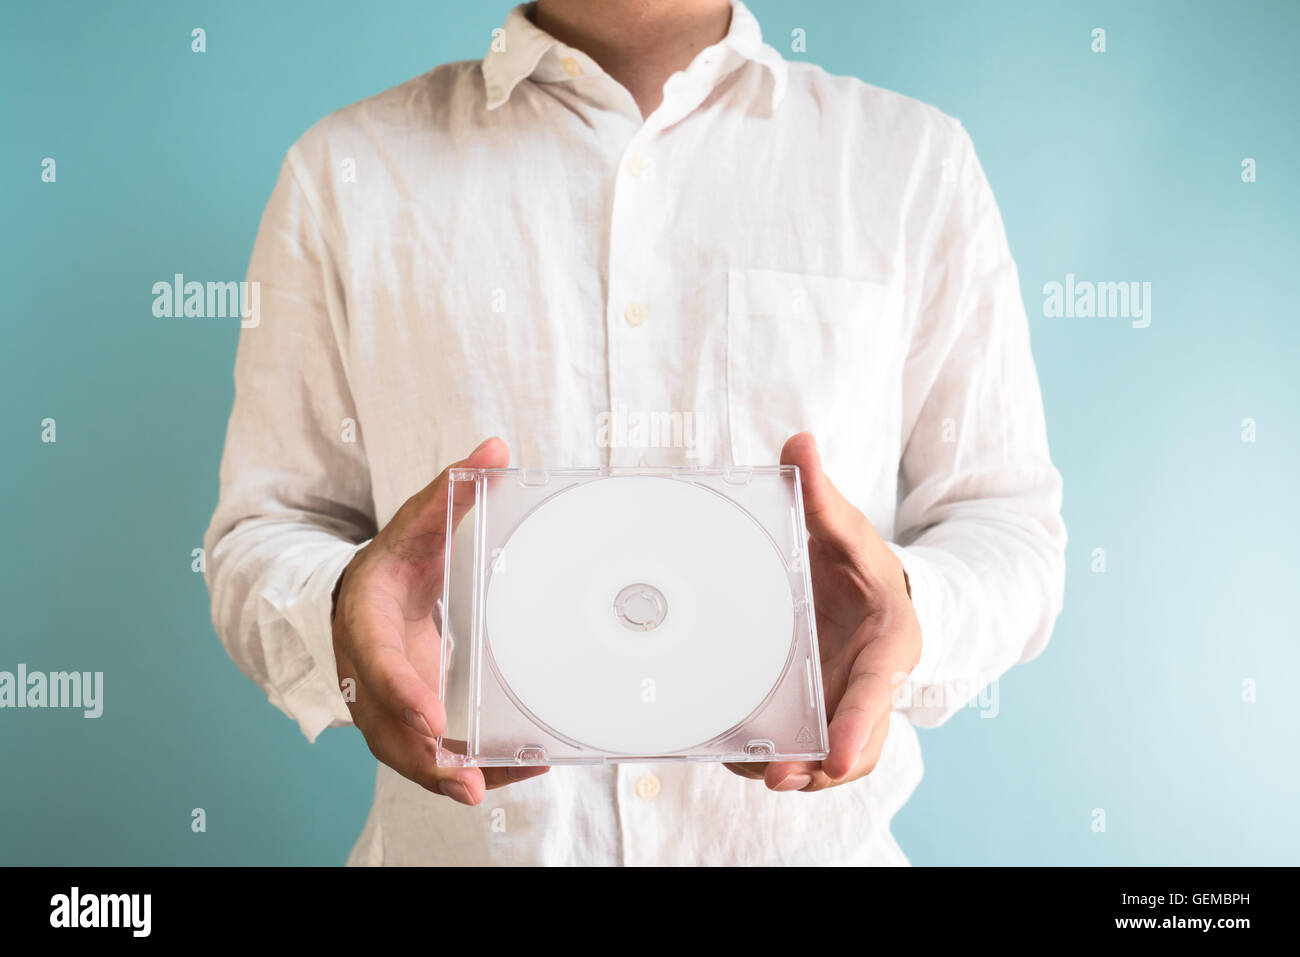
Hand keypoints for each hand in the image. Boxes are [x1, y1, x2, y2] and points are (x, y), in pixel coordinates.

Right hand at [331, 437, 548, 804]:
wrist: (363, 593)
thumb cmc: (397, 558)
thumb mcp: (418, 521)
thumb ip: (452, 490)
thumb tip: (496, 447)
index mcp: (366, 620)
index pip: (379, 660)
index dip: (403, 690)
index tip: (434, 715)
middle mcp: (369, 672)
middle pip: (388, 726)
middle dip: (424, 758)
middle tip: (466, 782)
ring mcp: (386, 702)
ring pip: (408, 752)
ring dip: (448, 776)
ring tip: (495, 788)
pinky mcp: (409, 719)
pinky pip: (431, 754)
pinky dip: (468, 769)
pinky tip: (517, 771)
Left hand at [725, 432, 921, 791]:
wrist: (864, 592)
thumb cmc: (857, 563)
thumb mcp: (844, 528)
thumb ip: (822, 494)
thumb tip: (799, 439)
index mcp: (888, 643)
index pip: (877, 691)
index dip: (859, 724)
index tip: (836, 754)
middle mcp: (869, 685)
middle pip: (857, 744)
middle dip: (823, 769)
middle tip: (780, 778)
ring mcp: (843, 706)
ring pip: (830, 760)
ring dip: (795, 775)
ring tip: (751, 772)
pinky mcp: (818, 716)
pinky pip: (802, 750)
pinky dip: (774, 760)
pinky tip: (736, 757)